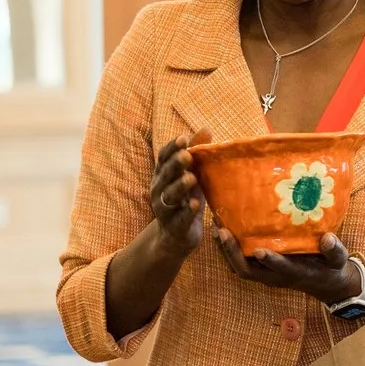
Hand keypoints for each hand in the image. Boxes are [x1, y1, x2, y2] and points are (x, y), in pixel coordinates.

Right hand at [148, 132, 208, 255]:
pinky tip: (195, 205)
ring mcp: (165, 210)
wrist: (177, 236)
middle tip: (187, 155)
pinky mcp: (174, 227)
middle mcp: (159, 191)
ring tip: (191, 179)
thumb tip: (206, 129)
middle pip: (164, 175)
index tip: (183, 139)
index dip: (171, 148)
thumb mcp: (192, 175)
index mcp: (162, 176)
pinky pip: (179, 219)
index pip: (163, 158)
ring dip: (179, 187)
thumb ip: (197, 154)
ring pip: (168, 197)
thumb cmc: (186, 199)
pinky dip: (186, 212)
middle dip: (175, 165)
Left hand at [216, 230, 364, 308]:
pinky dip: (228, 250)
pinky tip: (221, 231)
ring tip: (216, 227)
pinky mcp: (261, 269)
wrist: (325, 284)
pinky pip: (239, 262)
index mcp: (295, 273)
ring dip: (225, 250)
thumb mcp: (338, 260)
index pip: (281, 269)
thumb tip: (328, 238)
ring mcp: (266, 274)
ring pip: (239, 267)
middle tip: (222, 232)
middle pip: (247, 271)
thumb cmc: (331, 268)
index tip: (259, 249)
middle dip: (233, 253)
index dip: (270, 261)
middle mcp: (275, 276)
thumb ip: (334, 250)